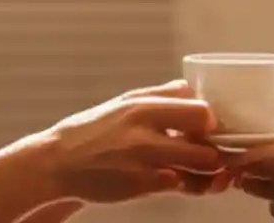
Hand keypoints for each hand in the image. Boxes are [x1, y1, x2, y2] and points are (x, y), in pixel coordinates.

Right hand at [35, 79, 224, 203]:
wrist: (57, 164)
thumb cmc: (94, 131)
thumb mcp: (124, 103)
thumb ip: (160, 95)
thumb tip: (190, 87)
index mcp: (144, 105)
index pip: (199, 107)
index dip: (212, 118)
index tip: (211, 126)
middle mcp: (146, 131)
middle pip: (205, 132)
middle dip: (216, 141)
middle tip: (214, 147)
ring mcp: (145, 160)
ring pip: (201, 162)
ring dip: (210, 167)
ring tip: (207, 167)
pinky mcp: (141, 185)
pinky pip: (182, 184)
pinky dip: (191, 184)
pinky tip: (188, 180)